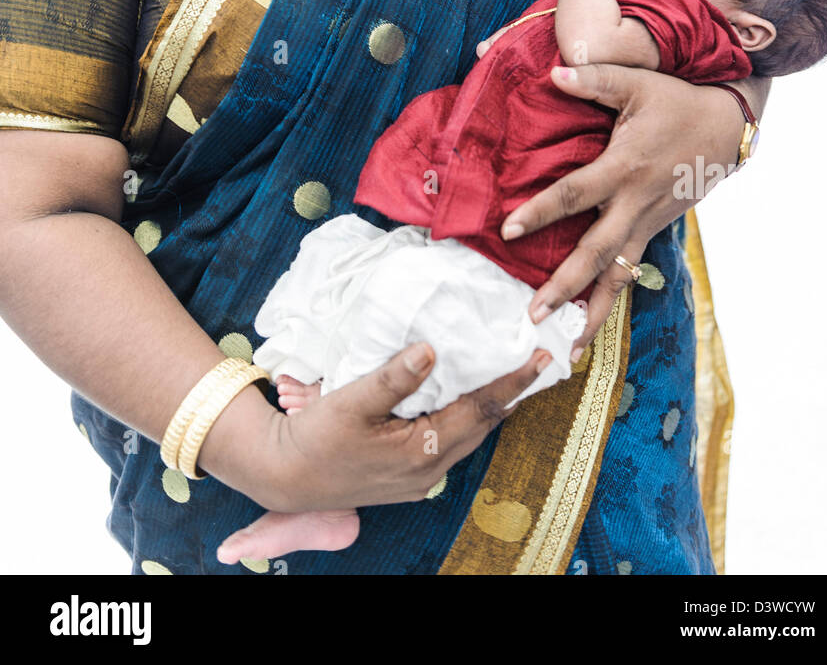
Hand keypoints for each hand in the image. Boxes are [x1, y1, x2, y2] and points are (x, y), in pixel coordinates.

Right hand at [257, 341, 551, 513]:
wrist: (283, 477)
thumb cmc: (314, 439)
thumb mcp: (351, 402)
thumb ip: (393, 376)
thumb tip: (431, 349)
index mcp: (421, 451)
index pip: (480, 410)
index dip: (513, 382)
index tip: (542, 358)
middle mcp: (429, 471)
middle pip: (482, 425)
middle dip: (511, 393)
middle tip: (538, 361)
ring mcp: (419, 478)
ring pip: (468, 435)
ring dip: (490, 406)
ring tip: (511, 375)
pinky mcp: (407, 476)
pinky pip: (450, 442)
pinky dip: (466, 417)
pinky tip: (464, 397)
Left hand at [499, 65, 743, 349]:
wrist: (729, 127)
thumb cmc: (677, 100)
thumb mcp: (637, 83)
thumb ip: (593, 78)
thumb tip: (553, 71)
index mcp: (624, 167)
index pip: (576, 194)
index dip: (542, 211)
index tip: (509, 230)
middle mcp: (635, 202)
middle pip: (596, 253)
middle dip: (564, 286)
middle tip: (533, 316)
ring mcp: (648, 222)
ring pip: (618, 276)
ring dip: (593, 313)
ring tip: (568, 350)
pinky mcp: (655, 230)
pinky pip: (630, 271)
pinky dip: (612, 300)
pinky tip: (592, 328)